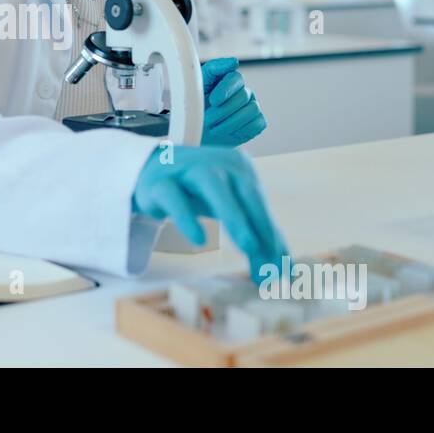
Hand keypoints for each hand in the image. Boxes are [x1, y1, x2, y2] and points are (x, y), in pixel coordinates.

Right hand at [132, 145, 288, 282]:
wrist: (150, 172)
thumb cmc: (198, 191)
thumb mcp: (229, 208)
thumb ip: (256, 233)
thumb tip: (283, 269)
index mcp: (238, 167)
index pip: (258, 202)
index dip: (270, 232)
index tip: (279, 266)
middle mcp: (216, 163)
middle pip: (244, 192)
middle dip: (259, 224)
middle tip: (271, 256)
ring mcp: (187, 170)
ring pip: (214, 188)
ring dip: (234, 216)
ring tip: (248, 247)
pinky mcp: (160, 183)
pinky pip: (175, 199)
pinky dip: (188, 219)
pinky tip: (199, 240)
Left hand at [200, 57, 266, 146]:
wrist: (197, 133)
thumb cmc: (196, 108)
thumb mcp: (198, 86)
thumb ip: (214, 69)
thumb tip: (234, 62)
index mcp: (230, 80)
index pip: (236, 78)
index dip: (226, 89)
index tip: (213, 101)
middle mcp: (244, 92)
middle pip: (243, 96)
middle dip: (223, 110)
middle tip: (207, 119)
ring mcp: (252, 107)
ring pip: (251, 110)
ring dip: (230, 122)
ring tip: (213, 129)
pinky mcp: (257, 123)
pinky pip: (257, 124)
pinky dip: (242, 130)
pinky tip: (228, 133)